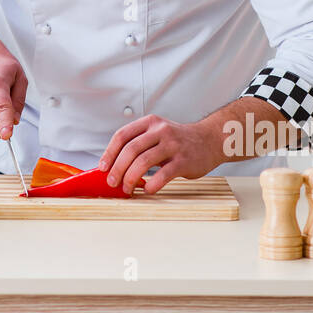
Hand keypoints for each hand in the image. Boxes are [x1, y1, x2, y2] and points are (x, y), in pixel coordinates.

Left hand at [97, 115, 217, 193]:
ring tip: (127, 188)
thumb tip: (114, 166)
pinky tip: (147, 190)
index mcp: (150, 123)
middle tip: (112, 182)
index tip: (102, 168)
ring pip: (143, 161)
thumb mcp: (158, 133)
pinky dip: (152, 184)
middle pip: (131, 149)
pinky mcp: (183, 161)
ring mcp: (173, 145)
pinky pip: (163, 174)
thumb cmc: (178, 141)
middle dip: (117, 168)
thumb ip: (139, 144)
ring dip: (131, 178)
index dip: (109, 152)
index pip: (122, 135)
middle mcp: (160, 131)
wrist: (210, 140)